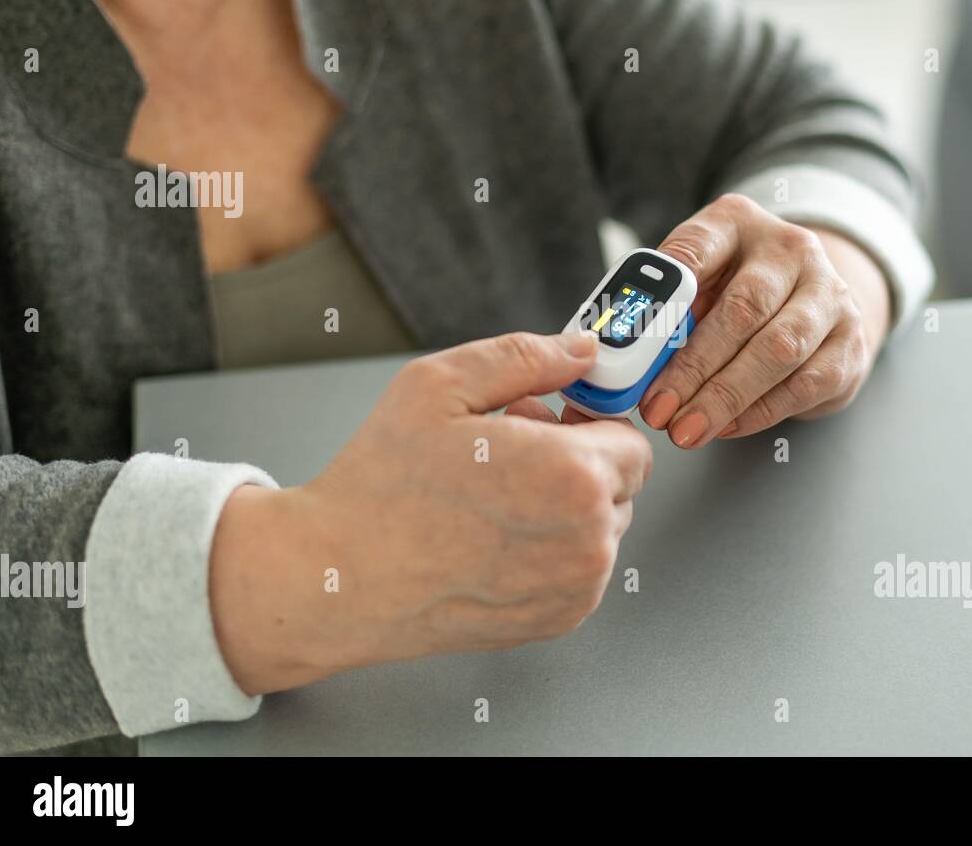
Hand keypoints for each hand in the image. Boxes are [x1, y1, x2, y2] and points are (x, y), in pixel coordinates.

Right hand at [210, 332, 652, 695]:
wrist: (339, 580)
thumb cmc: (381, 487)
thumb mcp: (441, 386)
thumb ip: (526, 357)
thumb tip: (582, 350)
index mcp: (572, 475)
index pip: (632, 440)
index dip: (590, 423)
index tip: (553, 419)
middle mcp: (587, 539)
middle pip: (620, 483)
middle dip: (576, 460)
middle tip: (507, 454)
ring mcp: (575, 588)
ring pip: (601, 527)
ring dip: (564, 507)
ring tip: (491, 497)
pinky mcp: (557, 620)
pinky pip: (579, 569)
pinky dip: (550, 550)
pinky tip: (491, 537)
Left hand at [639, 194, 891, 447]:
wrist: (814, 301)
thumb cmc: (738, 291)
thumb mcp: (699, 280)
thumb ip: (667, 307)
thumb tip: (627, 356)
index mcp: (737, 223)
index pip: (698, 245)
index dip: (668, 286)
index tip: (638, 330)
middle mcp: (791, 251)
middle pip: (743, 309)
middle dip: (694, 367)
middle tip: (659, 407)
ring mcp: (829, 295)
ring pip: (779, 350)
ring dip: (726, 397)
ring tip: (687, 428)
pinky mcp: (848, 343)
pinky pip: (804, 385)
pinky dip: (759, 412)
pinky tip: (726, 425)